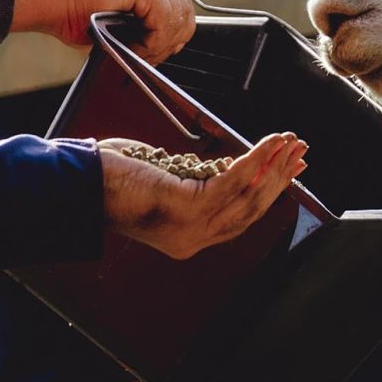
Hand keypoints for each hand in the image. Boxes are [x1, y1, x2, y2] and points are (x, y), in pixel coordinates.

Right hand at [13, 0, 198, 58]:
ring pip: (177, 15)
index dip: (175, 27)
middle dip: (171, 38)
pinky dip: (153, 41)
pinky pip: (164, 19)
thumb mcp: (118, 11)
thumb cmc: (74, 10)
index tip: (161, 48)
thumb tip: (170, 39)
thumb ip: (145, 15)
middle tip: (151, 57)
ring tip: (139, 55)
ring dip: (160, 43)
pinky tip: (135, 47)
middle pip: (184, 6)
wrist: (48, 0)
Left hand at [98, 133, 306, 258]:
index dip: (269, 192)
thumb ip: (196, 182)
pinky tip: (270, 142)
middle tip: (300, 153)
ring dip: (275, 166)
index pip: (241, 217)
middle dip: (281, 178)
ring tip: (290, 142)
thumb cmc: (114, 177)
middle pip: (252, 209)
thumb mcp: (165, 181)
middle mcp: (194, 239)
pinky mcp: (190, 207)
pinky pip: (234, 180)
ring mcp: (193, 227)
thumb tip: (229, 167)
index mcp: (189, 237)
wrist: (81, 183)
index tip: (289, 169)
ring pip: (249, 197)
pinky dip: (257, 159)